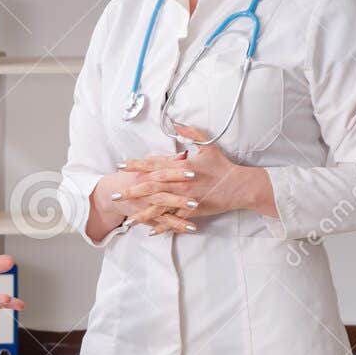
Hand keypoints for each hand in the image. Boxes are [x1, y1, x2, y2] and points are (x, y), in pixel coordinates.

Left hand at [114, 123, 265, 233]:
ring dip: (142, 213)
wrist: (239, 186)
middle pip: (150, 187)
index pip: (154, 164)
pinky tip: (149, 231)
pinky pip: (173, 221)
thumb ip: (191, 133)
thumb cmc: (223, 166)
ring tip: (127, 218)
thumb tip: (177, 123)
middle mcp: (180, 183)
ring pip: (159, 207)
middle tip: (116, 195)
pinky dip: (162, 226)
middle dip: (131, 191)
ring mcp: (185, 199)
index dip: (136, 165)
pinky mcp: (192, 212)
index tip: (121, 166)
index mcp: (181, 167)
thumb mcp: (208, 145)